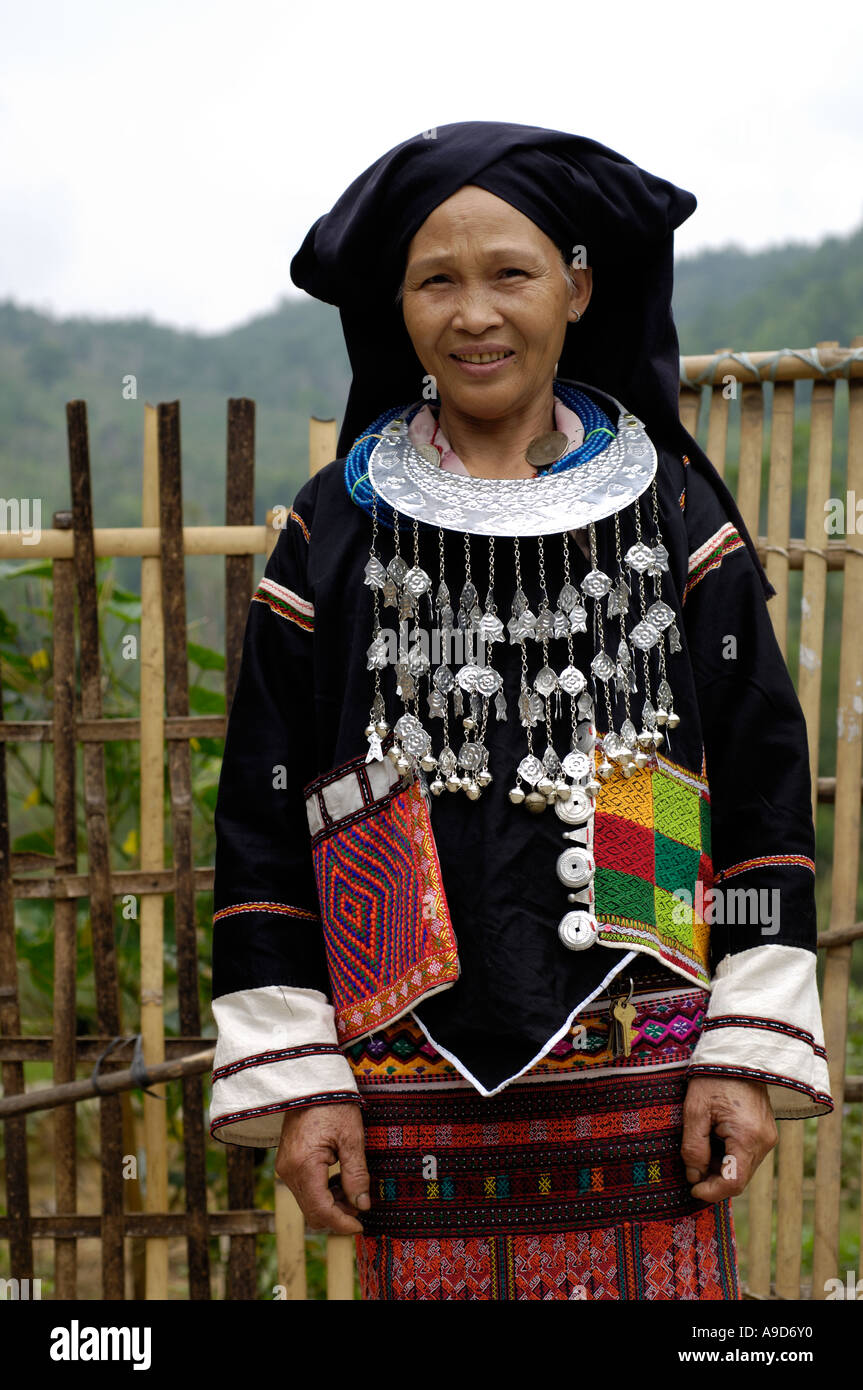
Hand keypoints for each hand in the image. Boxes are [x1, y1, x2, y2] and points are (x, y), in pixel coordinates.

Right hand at [275, 1102, 370, 1234]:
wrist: (312, 1080)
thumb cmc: (333, 1104)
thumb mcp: (351, 1138)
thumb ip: (356, 1174)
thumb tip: (362, 1205)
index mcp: (303, 1166)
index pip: (322, 1211)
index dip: (342, 1223)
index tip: (362, 1225)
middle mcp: (288, 1171)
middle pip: (312, 1212)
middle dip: (338, 1214)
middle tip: (361, 1202)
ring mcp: (284, 1167)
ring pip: (308, 1202)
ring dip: (331, 1203)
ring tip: (352, 1186)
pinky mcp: (287, 1162)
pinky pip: (304, 1189)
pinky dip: (322, 1192)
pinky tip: (338, 1178)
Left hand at [681, 1076, 777, 1203]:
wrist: (737, 1054)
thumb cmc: (713, 1079)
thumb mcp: (695, 1111)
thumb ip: (693, 1147)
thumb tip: (694, 1176)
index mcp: (747, 1137)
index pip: (733, 1182)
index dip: (711, 1192)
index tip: (692, 1189)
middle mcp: (764, 1141)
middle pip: (740, 1179)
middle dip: (714, 1181)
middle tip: (691, 1173)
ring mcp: (769, 1137)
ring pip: (744, 1168)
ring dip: (721, 1169)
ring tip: (700, 1154)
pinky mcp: (766, 1132)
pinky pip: (748, 1155)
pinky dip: (730, 1157)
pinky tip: (714, 1144)